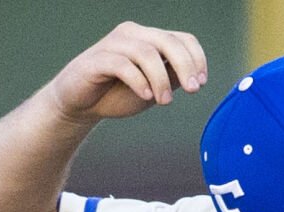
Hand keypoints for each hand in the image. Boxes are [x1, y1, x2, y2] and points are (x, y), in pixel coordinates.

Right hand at [46, 22, 207, 123]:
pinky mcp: (97, 59)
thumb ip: (172, 78)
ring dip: (161, 79)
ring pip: (146, 52)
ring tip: (164, 101)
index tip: (201, 83)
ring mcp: (113, 44)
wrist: (81, 104)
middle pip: (167, 41)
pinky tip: (146, 96)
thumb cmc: (118, 93)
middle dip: (185, 66)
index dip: (197, 58)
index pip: (182, 39)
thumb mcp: (154, 87)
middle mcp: (132, 35)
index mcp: (149, 39)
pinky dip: (139, 81)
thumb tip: (195, 76)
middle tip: (193, 90)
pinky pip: (122, 64)